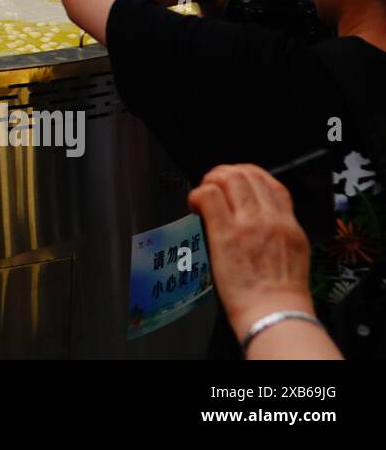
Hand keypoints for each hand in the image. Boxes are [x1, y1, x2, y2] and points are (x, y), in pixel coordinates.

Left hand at [188, 164, 315, 347]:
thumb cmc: (279, 295)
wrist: (275, 315)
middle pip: (248, 174)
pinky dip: (197, 195)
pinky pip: (209, 196)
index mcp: (289, 225)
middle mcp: (270, 219)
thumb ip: (277, 232)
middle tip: (214, 185)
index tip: (236, 181)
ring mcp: (248, 224)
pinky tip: (194, 206)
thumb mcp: (294, 254)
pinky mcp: (226, 233)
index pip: (272, 183)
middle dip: (226, 173)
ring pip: (229, 179)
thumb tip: (259, 219)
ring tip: (204, 195)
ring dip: (211, 180)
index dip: (250, 174)